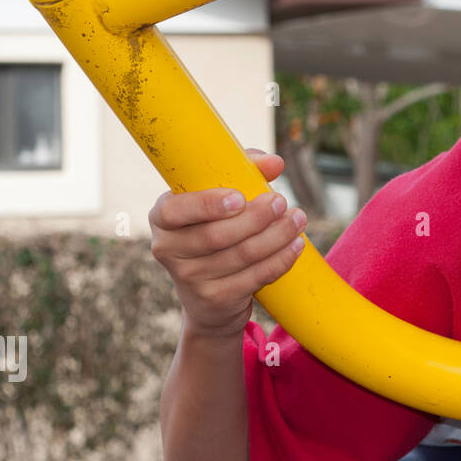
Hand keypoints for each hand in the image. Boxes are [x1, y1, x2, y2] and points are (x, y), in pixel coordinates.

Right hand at [149, 147, 307, 337]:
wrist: (209, 296)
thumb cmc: (216, 227)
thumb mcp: (222, 198)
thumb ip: (245, 172)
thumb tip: (274, 163)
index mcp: (163, 217)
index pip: (175, 211)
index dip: (206, 205)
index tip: (239, 197)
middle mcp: (168, 249)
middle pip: (216, 235)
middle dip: (255, 218)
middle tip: (281, 202)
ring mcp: (189, 278)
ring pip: (240, 255)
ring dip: (275, 236)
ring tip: (298, 219)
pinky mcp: (215, 298)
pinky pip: (254, 277)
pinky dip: (280, 260)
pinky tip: (296, 245)